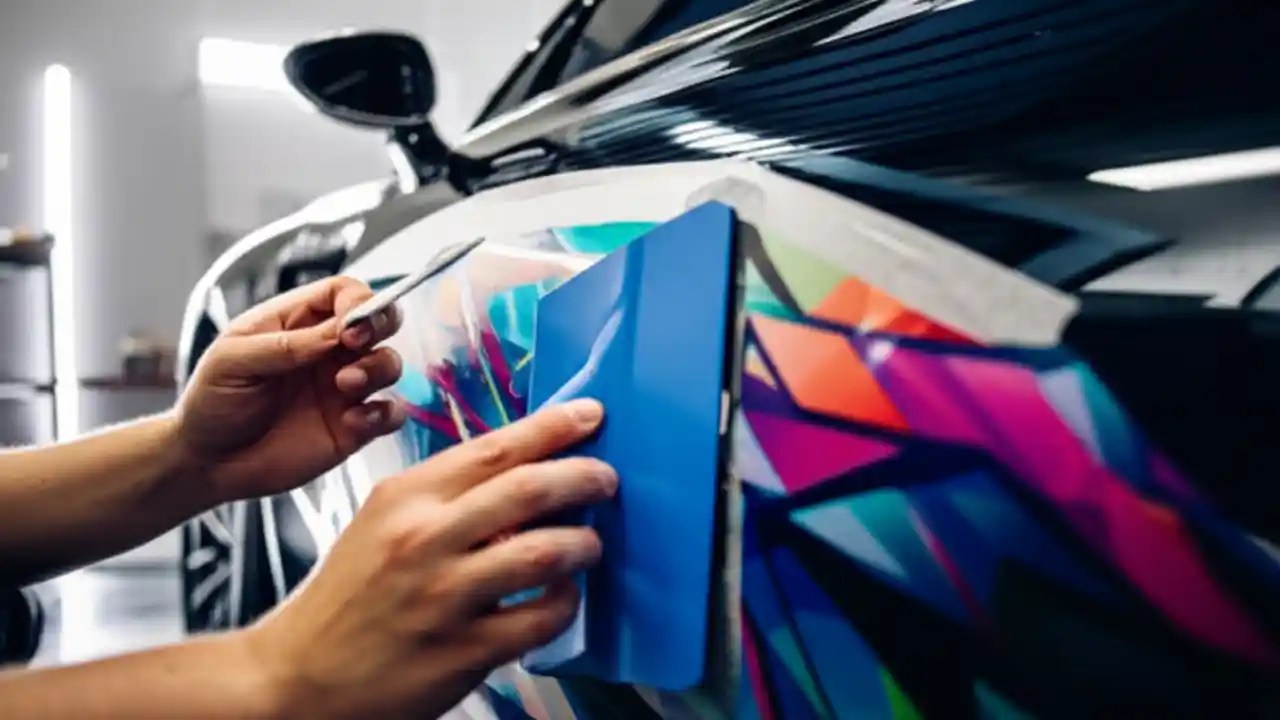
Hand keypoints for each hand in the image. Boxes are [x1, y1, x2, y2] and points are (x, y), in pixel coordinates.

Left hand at [176, 276, 405, 502]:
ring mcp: (343, 389)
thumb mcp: (233, 361)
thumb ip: (285, 345)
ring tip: (346, 386)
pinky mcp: (352, 427)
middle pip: (379, 319)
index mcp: (296, 323)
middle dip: (382, 324)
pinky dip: (384, 415)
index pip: (343, 293)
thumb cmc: (212, 402)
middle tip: (357, 343)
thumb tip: (335, 331)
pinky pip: (389, 414)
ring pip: (389, 363)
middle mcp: (327, 352)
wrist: (208, 462)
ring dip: (378, 369)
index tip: (348, 325)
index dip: (357, 300)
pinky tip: (354, 422)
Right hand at [240, 399, 614, 719]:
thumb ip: (448, 495)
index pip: (495, 447)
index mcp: (406, 497)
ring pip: (543, 552)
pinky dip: (564, 603)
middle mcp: (424, 539)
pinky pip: (539, 618)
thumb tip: (526, 471)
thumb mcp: (383, 522)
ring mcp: (444, 597)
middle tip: (606, 478)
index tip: (590, 414)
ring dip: (583, 543)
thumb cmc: (349, 596)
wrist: (299, 676)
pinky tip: (561, 597)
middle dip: (584, 476)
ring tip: (589, 543)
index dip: (554, 426)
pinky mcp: (461, 651)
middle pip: (528, 488)